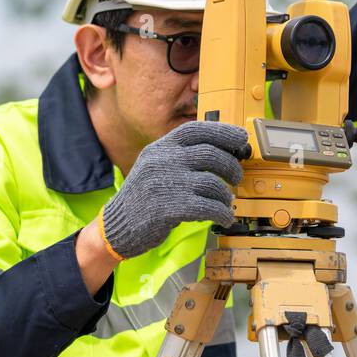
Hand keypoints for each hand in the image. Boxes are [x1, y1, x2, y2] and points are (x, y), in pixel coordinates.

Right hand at [99, 121, 250, 259]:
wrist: (115, 225)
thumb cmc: (143, 197)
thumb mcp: (155, 165)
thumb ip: (181, 156)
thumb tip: (222, 150)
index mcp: (159, 148)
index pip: (196, 130)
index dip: (223, 131)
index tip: (241, 138)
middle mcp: (162, 161)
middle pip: (210, 154)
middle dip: (231, 166)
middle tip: (236, 177)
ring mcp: (164, 184)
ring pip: (212, 183)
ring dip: (225, 194)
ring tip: (226, 201)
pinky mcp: (168, 209)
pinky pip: (207, 207)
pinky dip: (222, 212)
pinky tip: (224, 216)